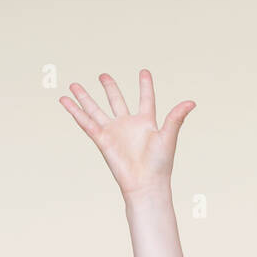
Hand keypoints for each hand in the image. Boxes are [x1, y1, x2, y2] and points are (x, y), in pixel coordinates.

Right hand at [59, 69, 195, 196]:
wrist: (145, 183)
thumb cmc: (160, 164)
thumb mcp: (169, 136)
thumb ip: (176, 117)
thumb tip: (191, 102)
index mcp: (146, 122)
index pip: (146, 99)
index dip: (145, 86)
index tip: (144, 72)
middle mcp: (128, 124)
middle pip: (116, 100)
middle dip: (110, 88)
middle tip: (103, 75)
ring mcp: (114, 131)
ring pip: (96, 109)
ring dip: (84, 97)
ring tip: (73, 85)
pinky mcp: (102, 140)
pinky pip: (86, 123)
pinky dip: (75, 112)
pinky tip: (65, 101)